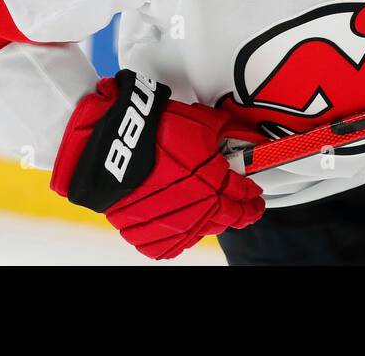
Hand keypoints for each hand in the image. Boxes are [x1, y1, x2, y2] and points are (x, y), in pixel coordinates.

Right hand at [50, 69, 264, 259]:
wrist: (109, 148)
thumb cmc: (152, 131)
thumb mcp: (197, 120)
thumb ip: (223, 130)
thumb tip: (239, 131)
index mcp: (215, 179)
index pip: (244, 194)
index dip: (252, 195)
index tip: (254, 195)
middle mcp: (200, 206)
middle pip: (230, 217)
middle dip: (242, 212)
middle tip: (246, 208)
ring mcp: (175, 224)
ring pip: (205, 231)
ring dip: (213, 222)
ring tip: (212, 212)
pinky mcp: (150, 235)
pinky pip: (173, 244)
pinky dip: (180, 235)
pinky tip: (181, 223)